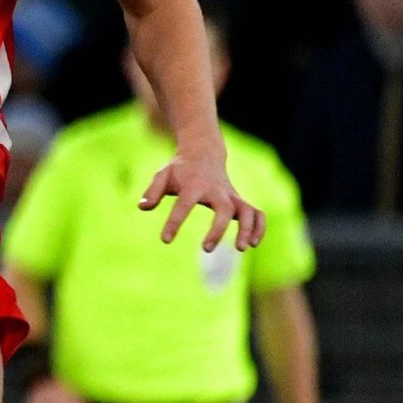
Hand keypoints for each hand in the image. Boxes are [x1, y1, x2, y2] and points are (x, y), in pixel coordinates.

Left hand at [140, 149, 263, 251]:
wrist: (204, 153)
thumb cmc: (180, 170)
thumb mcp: (163, 175)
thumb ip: (152, 191)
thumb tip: (142, 207)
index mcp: (194, 185)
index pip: (184, 204)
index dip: (175, 222)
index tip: (165, 240)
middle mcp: (216, 191)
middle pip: (224, 209)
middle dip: (218, 229)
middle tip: (206, 249)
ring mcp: (231, 196)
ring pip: (247, 211)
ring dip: (248, 229)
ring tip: (242, 248)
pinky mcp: (240, 201)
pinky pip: (257, 213)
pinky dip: (259, 227)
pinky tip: (253, 243)